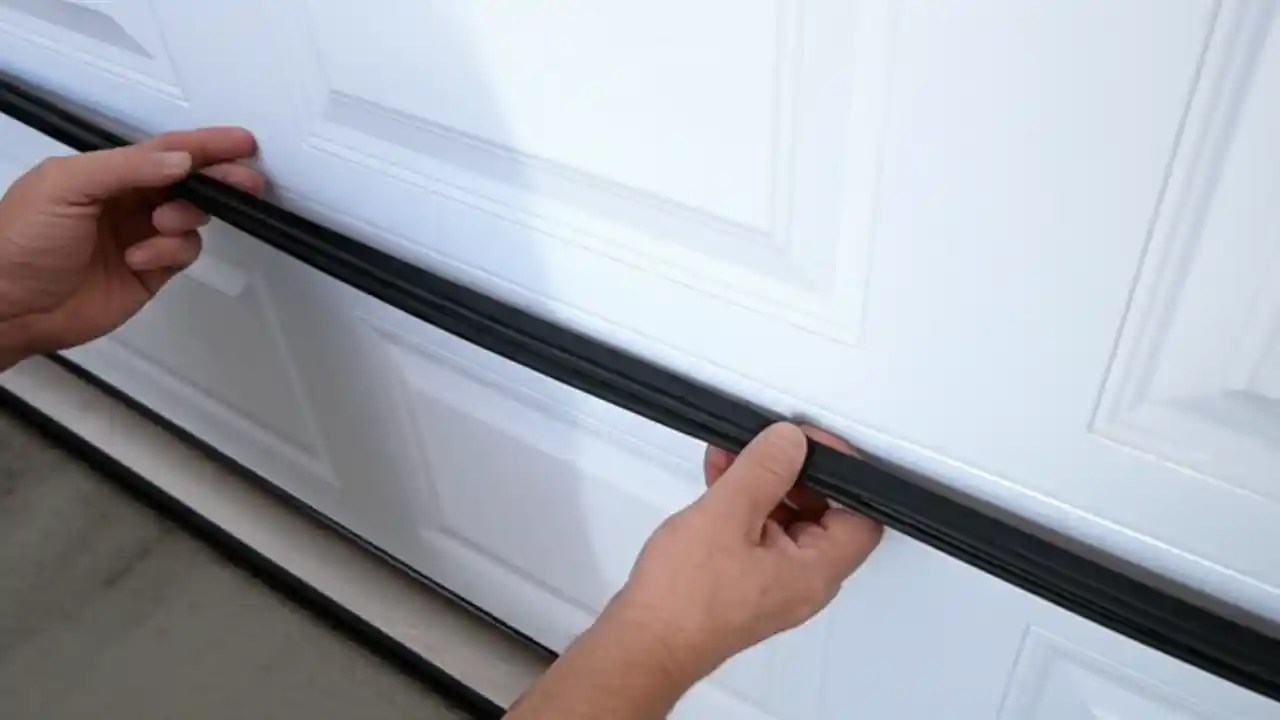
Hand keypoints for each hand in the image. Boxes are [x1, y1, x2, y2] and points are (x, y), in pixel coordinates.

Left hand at [0, 127, 263, 364]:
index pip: (166, 150)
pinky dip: (171, 252)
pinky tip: (141, 256)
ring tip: (162, 224)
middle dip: (219, 179)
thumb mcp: (65, 186)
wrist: (9, 306)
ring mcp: (141, 236)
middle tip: (245, 181)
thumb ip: (125, 168)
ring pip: (191, 218)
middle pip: (189, 182)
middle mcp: (127, 201)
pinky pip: (183, 253)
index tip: (241, 142)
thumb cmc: (19, 241)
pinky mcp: (150, 271)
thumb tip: (180, 160)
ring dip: (185, 217)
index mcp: (105, 172)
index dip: (205, 144)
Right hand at [604, 422, 882, 683]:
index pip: (860, 517)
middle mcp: (801, 582)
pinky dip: (744, 504)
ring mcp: (773, 585)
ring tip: (731, 457)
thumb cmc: (683, 601)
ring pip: (786, 520)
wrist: (643, 644)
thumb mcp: (726, 516)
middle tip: (768, 445)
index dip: (843, 474)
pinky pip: (758, 534)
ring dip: (762, 483)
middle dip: (793, 472)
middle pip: (823, 514)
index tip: (811, 444)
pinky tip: (719, 481)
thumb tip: (791, 442)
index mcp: (813, 572)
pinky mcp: (745, 584)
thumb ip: (764, 471)